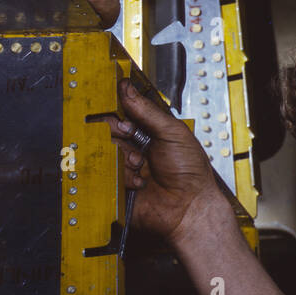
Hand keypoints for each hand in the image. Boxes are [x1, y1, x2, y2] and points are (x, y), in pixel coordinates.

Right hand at [104, 78, 223, 243]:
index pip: (121, 114)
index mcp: (147, 133)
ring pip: (105, 152)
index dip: (118, 113)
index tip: (124, 116)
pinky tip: (138, 181)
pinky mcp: (116, 187)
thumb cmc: (190, 173)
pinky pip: (104, 175)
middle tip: (130, 136)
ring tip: (140, 163)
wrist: (190, 207)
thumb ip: (147, 109)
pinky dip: (122, 176)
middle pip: (107, 131)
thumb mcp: (172, 132)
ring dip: (123, 156)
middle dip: (118, 133)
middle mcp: (133, 149)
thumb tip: (127, 87)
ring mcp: (124, 168)